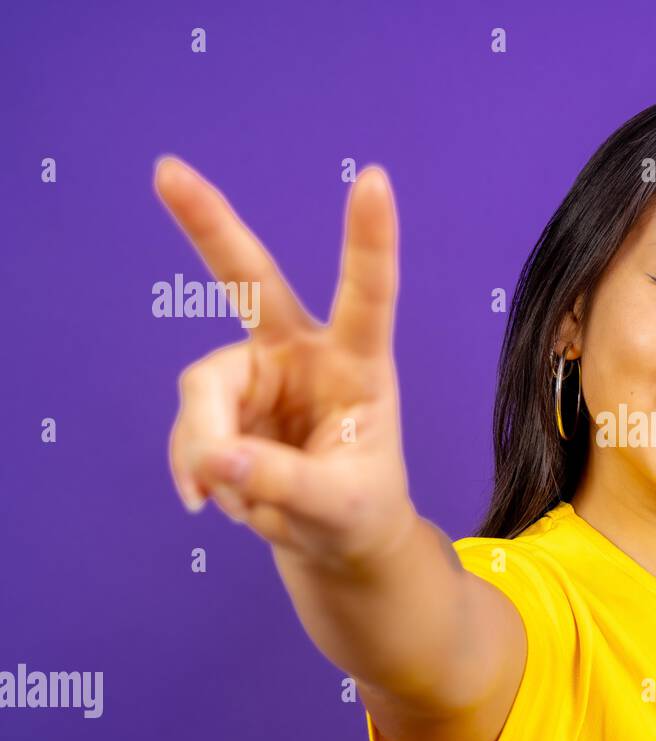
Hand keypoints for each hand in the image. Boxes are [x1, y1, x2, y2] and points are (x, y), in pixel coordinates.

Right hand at [156, 156, 416, 568]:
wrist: (333, 540)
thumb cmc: (357, 511)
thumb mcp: (340, 509)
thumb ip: (286, 485)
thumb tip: (218, 459)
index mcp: (358, 365)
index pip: (368, 296)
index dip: (369, 240)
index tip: (376, 179)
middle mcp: (303, 354)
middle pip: (251, 281)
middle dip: (208, 226)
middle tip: (166, 172)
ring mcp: (257, 374)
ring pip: (204, 388)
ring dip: (205, 445)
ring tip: (227, 497)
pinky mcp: (224, 404)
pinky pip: (189, 427)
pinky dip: (193, 466)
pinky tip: (208, 497)